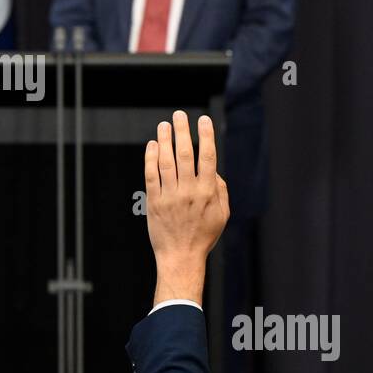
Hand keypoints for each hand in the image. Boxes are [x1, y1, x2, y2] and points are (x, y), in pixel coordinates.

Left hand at [144, 110, 229, 306]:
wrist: (181, 257)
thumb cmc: (204, 235)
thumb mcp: (222, 214)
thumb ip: (220, 190)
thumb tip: (213, 169)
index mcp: (207, 192)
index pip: (207, 157)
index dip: (205, 136)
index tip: (203, 120)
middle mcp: (188, 191)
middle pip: (184, 154)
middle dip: (182, 131)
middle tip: (179, 115)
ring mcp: (170, 196)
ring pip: (166, 162)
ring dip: (165, 140)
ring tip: (164, 125)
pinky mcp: (154, 202)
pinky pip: (151, 175)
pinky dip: (151, 158)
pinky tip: (152, 145)